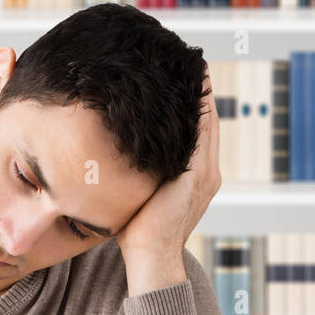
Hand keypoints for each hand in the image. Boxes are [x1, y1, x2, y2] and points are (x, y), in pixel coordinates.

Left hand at [116, 68, 220, 293]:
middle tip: (181, 55)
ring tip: (186, 59)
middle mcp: (207, 169)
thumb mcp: (136, 192)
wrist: (150, 260)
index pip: (196, 127)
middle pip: (205, 116)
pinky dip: (194, 104)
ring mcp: (205, 171)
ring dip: (197, 89)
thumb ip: (134, 170)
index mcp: (196, 174)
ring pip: (205, 118)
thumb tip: (108, 151)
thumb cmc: (135, 233)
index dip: (188, 100)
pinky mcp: (197, 174)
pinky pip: (200, 129)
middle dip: (194, 87)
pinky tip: (185, 81)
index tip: (175, 73)